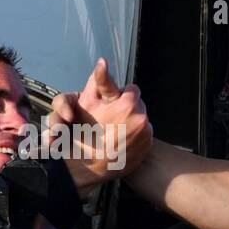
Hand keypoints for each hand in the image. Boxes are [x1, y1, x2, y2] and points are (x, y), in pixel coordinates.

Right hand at [49, 59, 152, 190]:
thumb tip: (103, 61)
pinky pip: (144, 135)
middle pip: (137, 105)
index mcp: (128, 104)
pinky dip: (134, 136)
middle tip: (109, 120)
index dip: (118, 96)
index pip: (131, 90)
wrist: (85, 167)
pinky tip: (120, 141)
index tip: (113, 102)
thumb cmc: (81, 134)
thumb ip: (99, 81)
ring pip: (141, 119)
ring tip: (113, 131)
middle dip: (125, 109)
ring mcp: (146, 135)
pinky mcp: (147, 148)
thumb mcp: (85, 103)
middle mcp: (141, 119)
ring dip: (131, 122)